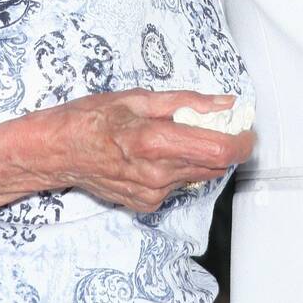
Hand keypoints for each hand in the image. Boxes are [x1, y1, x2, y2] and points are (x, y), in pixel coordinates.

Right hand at [24, 89, 254, 211]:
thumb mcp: (138, 98)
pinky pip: (178, 185)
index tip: (245, 129)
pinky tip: (156, 154)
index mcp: (155, 141)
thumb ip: (186, 102)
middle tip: (214, 125)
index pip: (219, 150)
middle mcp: (157, 173)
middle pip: (215, 165)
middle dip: (224, 145)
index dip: (242, 141)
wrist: (58, 152)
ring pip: (198, 175)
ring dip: (200, 156)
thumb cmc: (91, 119)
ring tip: (177, 136)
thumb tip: (223, 104)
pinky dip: (178, 168)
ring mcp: (152, 193)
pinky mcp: (146, 203)